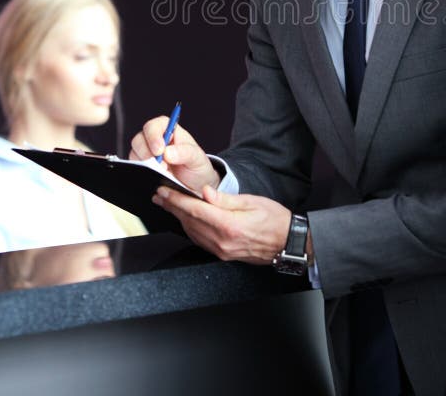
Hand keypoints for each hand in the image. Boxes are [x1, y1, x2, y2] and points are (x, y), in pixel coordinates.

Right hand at [130, 116, 220, 193]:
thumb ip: (185, 152)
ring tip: (163, 173)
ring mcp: (147, 154)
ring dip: (145, 164)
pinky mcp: (143, 168)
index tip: (159, 150)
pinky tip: (155, 178)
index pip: (155, 125)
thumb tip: (167, 152)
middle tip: (160, 166)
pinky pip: (135, 168)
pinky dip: (142, 173)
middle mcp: (155, 140)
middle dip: (147, 152)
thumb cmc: (196, 166)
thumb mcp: (197, 158)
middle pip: (140, 139)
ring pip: (135, 154)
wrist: (195, 186)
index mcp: (170, 131)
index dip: (154, 135)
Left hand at [153, 185, 291, 265]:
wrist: (286, 242)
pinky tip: (184, 219)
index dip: (177, 200)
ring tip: (167, 204)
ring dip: (178, 217)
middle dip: (172, 207)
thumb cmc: (274, 219)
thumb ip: (225, 199)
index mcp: (229, 225)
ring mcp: (221, 250)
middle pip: (189, 222)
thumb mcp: (252, 202)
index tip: (164, 191)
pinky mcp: (222, 254)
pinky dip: (189, 227)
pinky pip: (200, 240)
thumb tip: (205, 192)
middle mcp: (222, 241)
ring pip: (192, 232)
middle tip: (159, 195)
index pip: (196, 210)